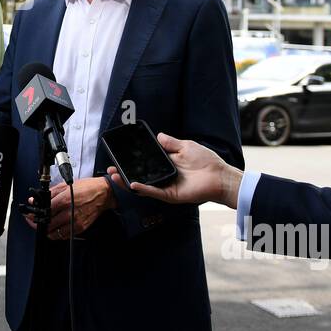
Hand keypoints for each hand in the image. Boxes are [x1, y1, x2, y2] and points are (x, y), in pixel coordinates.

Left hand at [39, 176, 115, 238]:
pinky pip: (64, 236)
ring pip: (54, 234)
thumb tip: (35, 200)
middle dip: (37, 224)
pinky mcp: (80, 228)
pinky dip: (57, 234)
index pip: (44, 212)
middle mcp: (69, 213)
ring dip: (46, 231)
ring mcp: (75, 223)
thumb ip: (49, 194)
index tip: (29, 215)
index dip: (34, 215)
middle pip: (47, 225)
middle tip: (34, 221)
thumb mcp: (65, 186)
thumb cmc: (86, 188)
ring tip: (44, 226)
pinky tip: (55, 228)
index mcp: (64, 201)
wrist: (103, 194)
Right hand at [108, 132, 241, 207]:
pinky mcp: (171, 195)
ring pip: (142, 186)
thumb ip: (170, 143)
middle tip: (110, 168)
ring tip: (114, 176)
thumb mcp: (185, 146)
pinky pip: (154, 192)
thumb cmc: (206, 161)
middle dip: (123, 173)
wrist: (220, 175)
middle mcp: (163, 177)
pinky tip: (132, 184)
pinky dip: (143, 188)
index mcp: (166, 165)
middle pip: (139, 176)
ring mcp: (166, 187)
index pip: (145, 164)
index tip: (119, 155)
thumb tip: (157, 135)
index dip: (132, 161)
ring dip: (128, 181)